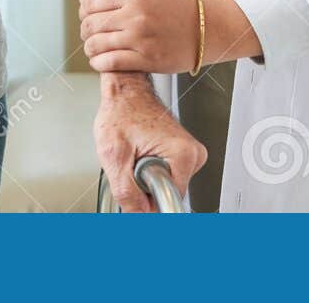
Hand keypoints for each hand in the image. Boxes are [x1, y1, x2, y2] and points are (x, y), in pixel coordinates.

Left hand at [81, 0, 201, 73]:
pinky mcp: (147, 60)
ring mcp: (141, 39)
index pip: (92, 3)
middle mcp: (137, 16)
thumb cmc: (175, 6)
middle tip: (88, 33)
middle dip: (85, 30)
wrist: (205, 29)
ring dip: (89, 48)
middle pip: (92, 24)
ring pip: (97, 45)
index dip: (83, 11)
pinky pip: (111, 63)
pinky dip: (99, 63)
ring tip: (93, 48)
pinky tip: (100, 61)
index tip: (86, 16)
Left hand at [93, 73, 205, 211]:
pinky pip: (168, 177)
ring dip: (148, 180)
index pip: (170, 200)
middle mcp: (193, 154)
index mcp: (183, 154)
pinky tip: (143, 155)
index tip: (136, 194)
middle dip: (146, 189)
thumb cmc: (121, 113)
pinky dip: (152, 172)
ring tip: (137, 156)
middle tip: (132, 165)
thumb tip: (140, 216)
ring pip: (168, 187)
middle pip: (169, 194)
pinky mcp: (185, 154)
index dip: (147, 201)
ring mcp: (191, 154)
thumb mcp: (115, 157)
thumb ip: (127, 193)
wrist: (126, 91)